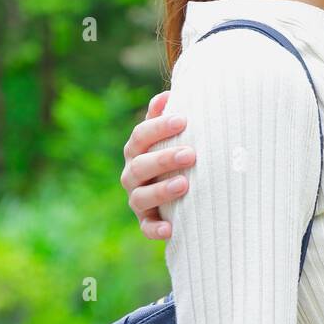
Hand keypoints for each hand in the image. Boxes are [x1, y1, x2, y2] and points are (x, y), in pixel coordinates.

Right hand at [120, 90, 195, 238]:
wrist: (180, 188)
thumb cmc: (176, 151)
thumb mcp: (171, 134)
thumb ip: (165, 116)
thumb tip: (168, 94)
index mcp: (137, 150)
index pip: (141, 136)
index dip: (159, 127)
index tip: (183, 120)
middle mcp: (132, 174)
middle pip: (140, 165)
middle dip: (164, 159)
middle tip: (190, 154)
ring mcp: (137, 198)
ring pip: (141, 197)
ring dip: (160, 191)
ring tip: (184, 184)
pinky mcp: (147, 221)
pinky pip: (147, 228)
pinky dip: (156, 229)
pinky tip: (171, 228)